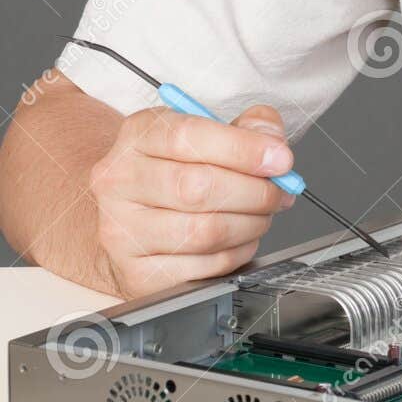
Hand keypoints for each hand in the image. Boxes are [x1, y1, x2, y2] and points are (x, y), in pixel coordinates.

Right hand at [89, 102, 294, 297]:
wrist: (131, 215)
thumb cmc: (178, 170)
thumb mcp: (208, 132)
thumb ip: (248, 127)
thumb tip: (273, 144)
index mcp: (138, 135)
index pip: (187, 137)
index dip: (243, 149)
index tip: (280, 159)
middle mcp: (120, 181)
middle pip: (198, 188)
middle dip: (255, 192)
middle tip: (279, 192)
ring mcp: (123, 231)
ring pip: (204, 232)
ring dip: (251, 224)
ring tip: (261, 214)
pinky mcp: (138, 274)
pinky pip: (204, 268)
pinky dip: (238, 253)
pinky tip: (241, 239)